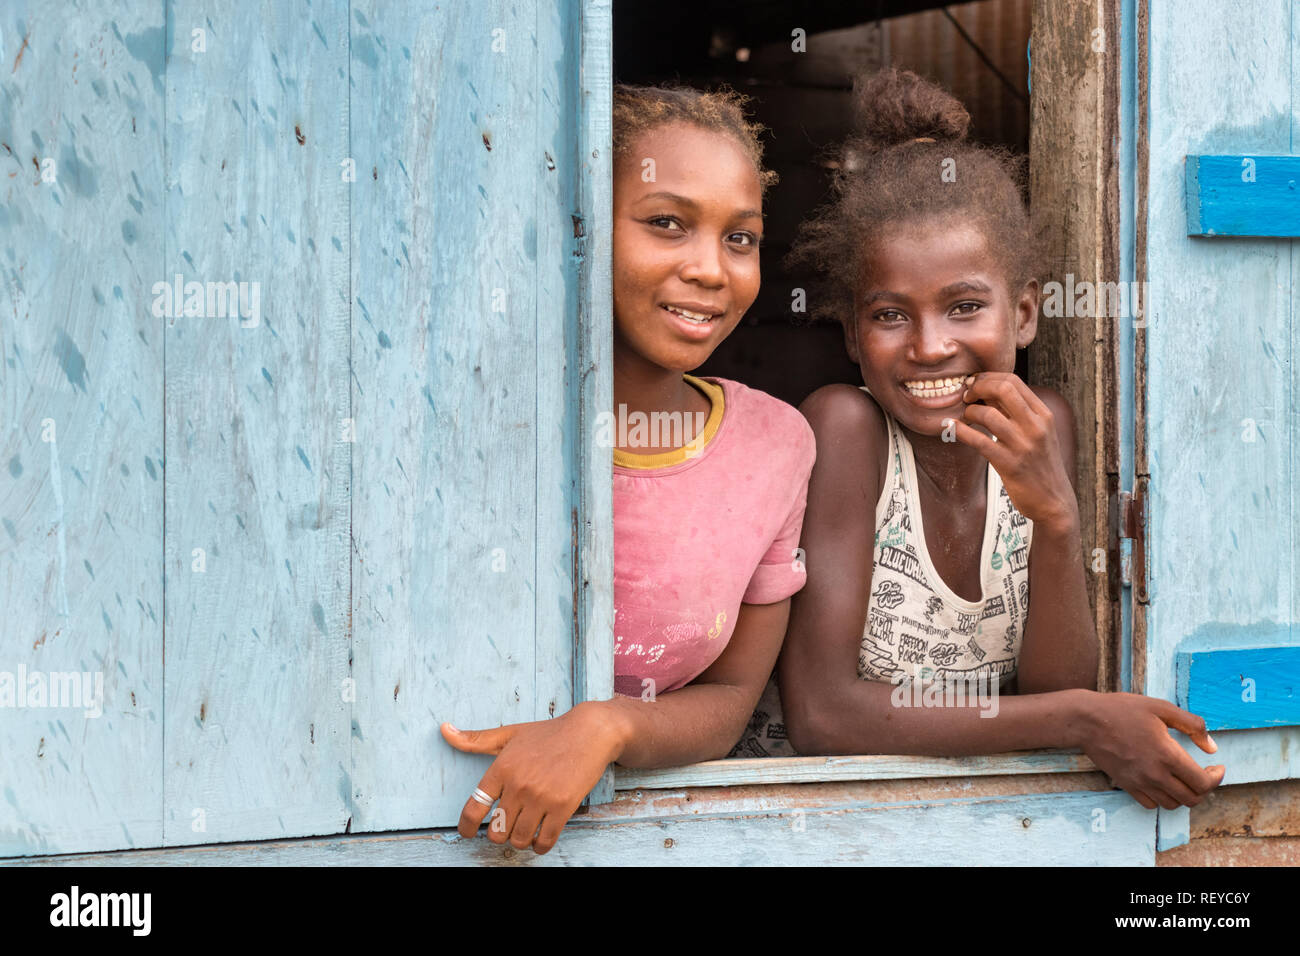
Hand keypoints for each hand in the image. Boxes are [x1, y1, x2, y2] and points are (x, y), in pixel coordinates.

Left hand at [440, 701, 625, 854]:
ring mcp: (541, 797)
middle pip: (496, 831)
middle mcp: (518, 785)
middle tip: (507, 826)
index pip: (474, 808)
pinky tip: (540, 838)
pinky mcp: (563, 806)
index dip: (466, 827)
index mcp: (502, 768)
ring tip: (524, 831)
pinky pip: (545, 840)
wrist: (590, 732)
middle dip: (499, 833)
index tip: (467, 833)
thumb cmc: (548, 733)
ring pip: (519, 839)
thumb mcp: (509, 733)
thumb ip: (475, 739)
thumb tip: (444, 730)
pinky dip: (540, 846)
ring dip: (520, 840)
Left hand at [950, 372, 1076, 530]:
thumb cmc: (1040, 464)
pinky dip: (960, 431)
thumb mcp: (1039, 433)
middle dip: (978, 386)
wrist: (1054, 500)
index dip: (988, 377)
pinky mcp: (1009, 464)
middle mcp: (1036, 426)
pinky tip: (951, 427)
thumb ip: (1019, 412)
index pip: (1013, 380)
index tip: (974, 383)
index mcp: (1043, 414)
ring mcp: (1023, 445)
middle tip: (965, 396)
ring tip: (965, 417)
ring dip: (969, 411)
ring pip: (987, 413)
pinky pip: (979, 441)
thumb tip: (988, 391)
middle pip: (1002, 388)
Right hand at [1071, 690, 1225, 808]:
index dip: (1217, 777)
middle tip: (1203, 774)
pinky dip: (1161, 798)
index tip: (1218, 767)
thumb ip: (1192, 725)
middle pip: (1192, 799)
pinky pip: (1150, 804)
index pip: (1203, 782)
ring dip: (1184, 795)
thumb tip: (1212, 747)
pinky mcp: (1126, 785)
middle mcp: (1155, 775)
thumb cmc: (1123, 710)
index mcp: (1168, 755)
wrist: (1087, 720)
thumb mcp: (1161, 707)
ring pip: (1172, 804)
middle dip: (1204, 788)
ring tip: (1184, 779)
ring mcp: (1140, 782)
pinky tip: (1162, 782)